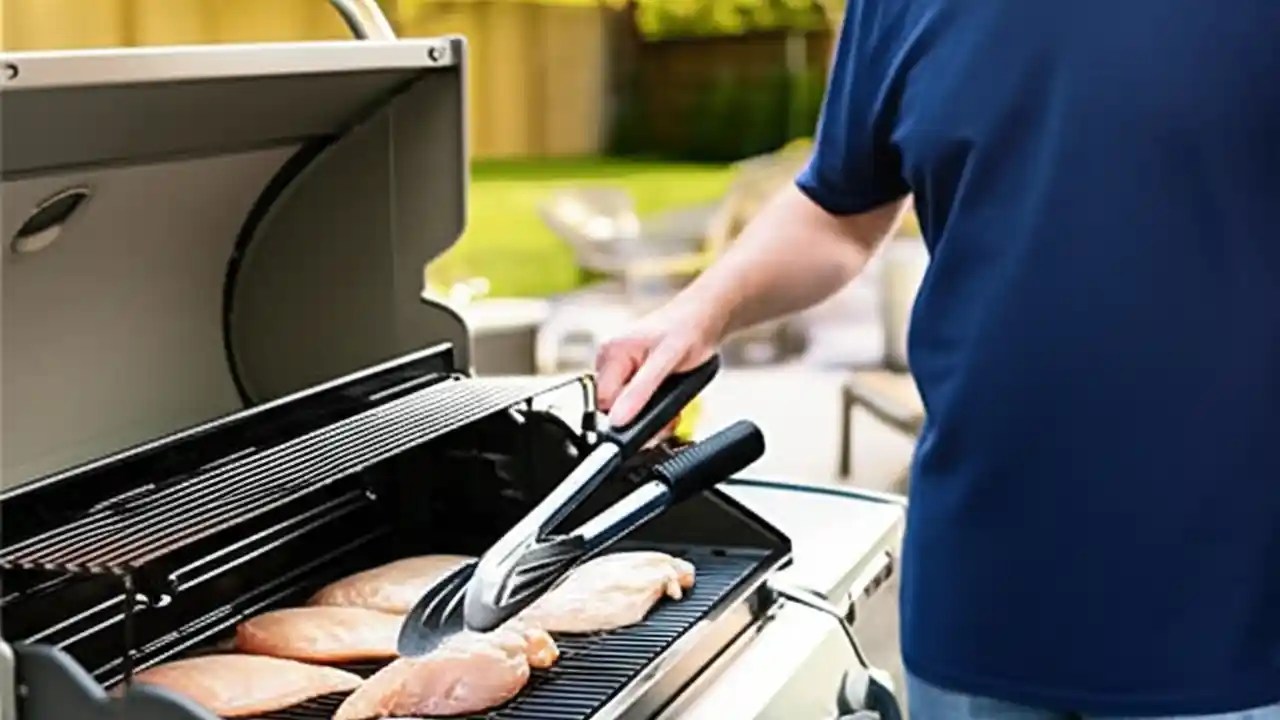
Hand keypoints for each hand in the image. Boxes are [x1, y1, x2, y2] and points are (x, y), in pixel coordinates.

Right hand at [595, 303, 720, 426]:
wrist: (704, 316)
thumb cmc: (688, 328)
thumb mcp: (666, 361)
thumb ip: (641, 391)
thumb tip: (618, 418)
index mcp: (612, 351)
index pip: (603, 400)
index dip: (624, 414)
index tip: (649, 419)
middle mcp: (612, 357)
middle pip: (612, 405)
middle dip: (639, 415)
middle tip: (666, 416)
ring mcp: (622, 364)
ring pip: (624, 405)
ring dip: (648, 412)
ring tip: (671, 404)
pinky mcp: (633, 371)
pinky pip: (634, 398)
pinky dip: (652, 406)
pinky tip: (668, 400)